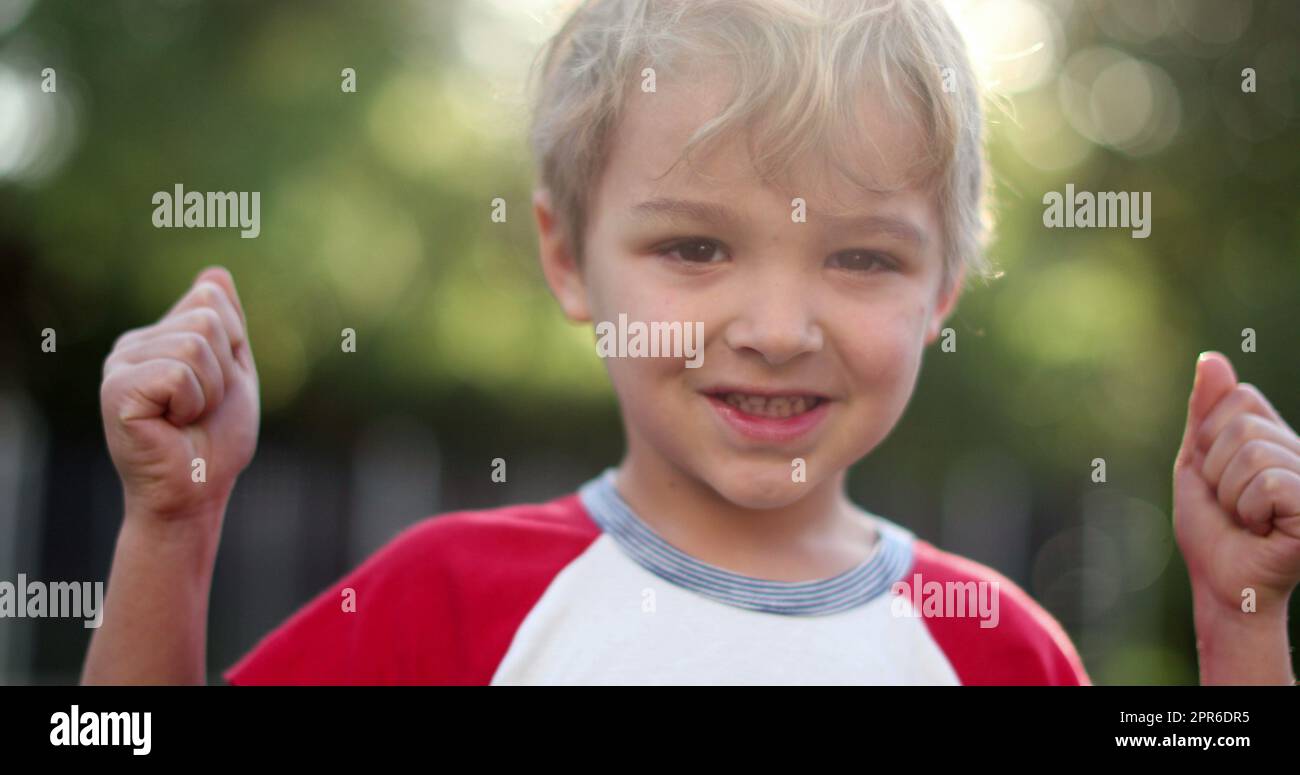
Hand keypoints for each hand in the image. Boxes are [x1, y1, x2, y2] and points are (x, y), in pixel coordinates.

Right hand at [100, 266, 258, 522]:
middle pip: (207, 319)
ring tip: (186, 419)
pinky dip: (191, 403)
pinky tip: (170, 425)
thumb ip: (227, 326)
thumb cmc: (214, 441)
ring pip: (195, 345)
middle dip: (222, 371)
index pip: (212, 298)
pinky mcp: (117, 389)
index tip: (216, 385)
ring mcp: (119, 364)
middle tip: (201, 409)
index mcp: (159, 336)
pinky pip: (179, 373)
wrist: (197, 490)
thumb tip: (214, 272)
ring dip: (208, 391)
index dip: (232, 344)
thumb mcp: (233, 374)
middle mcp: (132, 344)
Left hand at [1174, 351, 1299, 619]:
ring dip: (1231, 495)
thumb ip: (1206, 412)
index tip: (1218, 475)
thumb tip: (1212, 358)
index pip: (1239, 397)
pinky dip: (1249, 511)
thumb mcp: (1197, 463)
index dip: (1210, 437)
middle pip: (1242, 425)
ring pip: (1252, 454)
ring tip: (1248, 519)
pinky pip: (1268, 484)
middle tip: (1232, 505)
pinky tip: (1264, 530)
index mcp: (1278, 437)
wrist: (1222, 584)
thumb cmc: (1213, 530)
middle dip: (1217, 470)